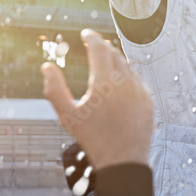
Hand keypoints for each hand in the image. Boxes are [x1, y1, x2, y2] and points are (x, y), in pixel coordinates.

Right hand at [42, 29, 152, 168]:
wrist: (123, 162)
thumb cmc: (92, 139)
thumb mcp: (67, 115)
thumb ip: (54, 89)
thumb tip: (47, 67)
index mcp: (104, 82)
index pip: (99, 48)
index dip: (91, 37)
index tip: (86, 33)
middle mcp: (125, 82)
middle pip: (114, 53)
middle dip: (102, 47)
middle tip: (93, 46)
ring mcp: (140, 90)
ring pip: (127, 66)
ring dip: (115, 60)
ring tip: (104, 61)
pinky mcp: (148, 100)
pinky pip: (137, 80)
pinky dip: (126, 75)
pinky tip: (118, 80)